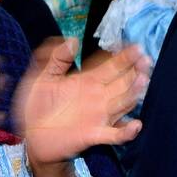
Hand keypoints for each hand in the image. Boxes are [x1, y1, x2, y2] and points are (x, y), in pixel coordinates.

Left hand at [15, 40, 147, 176]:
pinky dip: (126, 132)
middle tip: (146, 59)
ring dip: (134, 93)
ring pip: (123, 102)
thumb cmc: (36, 107)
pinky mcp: (94, 135)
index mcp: (87, 80)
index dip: (123, 56)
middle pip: (122, 81)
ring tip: (143, 80)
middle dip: (135, 70)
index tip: (135, 46)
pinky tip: (136, 125)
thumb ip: (55, 58)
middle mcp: (97, 97)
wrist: (30, 136)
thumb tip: (72, 40)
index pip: (110, 65)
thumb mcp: (41, 77)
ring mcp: (98, 116)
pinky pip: (115, 134)